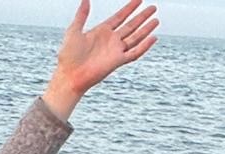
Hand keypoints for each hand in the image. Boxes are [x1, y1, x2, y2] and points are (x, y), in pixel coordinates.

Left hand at [42, 0, 159, 120]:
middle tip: (153, 7)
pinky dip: (144, 46)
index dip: (129, 8)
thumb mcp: (74, 30)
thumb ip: (81, 15)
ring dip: (146, 29)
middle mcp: (111, 40)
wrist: (69, 75)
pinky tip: (153, 38)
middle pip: (131, 26)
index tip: (139, 0)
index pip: (119, 17)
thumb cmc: (68, 55)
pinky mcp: (118, 61)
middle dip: (142, 17)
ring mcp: (115, 51)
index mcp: (101, 32)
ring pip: (135, 37)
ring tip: (156, 20)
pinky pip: (134, 53)